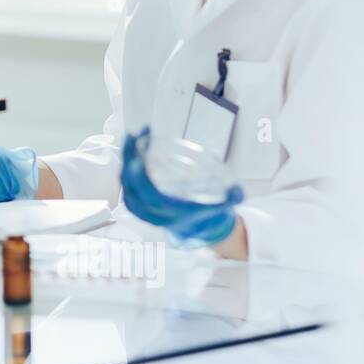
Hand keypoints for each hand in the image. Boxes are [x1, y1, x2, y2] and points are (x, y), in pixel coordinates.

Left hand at [120, 128, 242, 246]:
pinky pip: (126, 181)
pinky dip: (126, 163)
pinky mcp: (138, 199)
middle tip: (133, 136)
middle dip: (129, 159)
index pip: (147, 196)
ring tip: (132, 137)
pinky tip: (132, 148)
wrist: (196, 227)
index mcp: (167, 212)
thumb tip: (238, 192)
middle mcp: (150, 211)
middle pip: (131, 184)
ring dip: (126, 158)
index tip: (136, 160)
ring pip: (125, 182)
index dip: (139, 179)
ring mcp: (141, 206)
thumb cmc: (205, 214)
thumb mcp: (220, 207)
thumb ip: (231, 199)